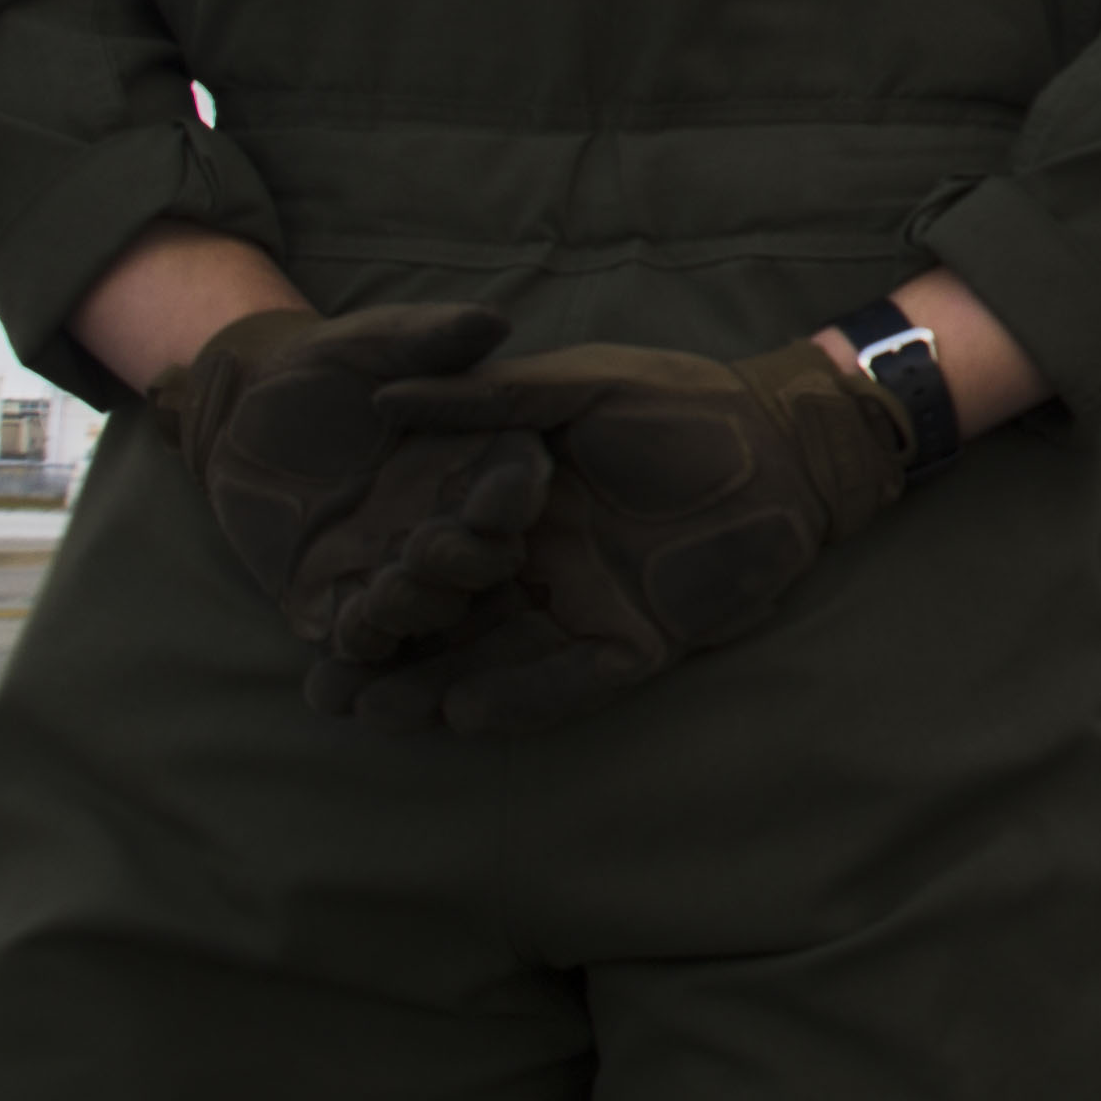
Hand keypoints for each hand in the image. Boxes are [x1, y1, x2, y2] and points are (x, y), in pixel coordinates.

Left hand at [155, 304, 517, 641]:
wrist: (248, 408)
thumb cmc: (329, 361)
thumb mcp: (378, 337)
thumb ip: (432, 334)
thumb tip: (491, 322)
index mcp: (482, 462)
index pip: (515, 485)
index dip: (513, 497)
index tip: (501, 502)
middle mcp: (454, 522)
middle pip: (483, 559)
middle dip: (466, 565)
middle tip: (430, 552)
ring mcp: (405, 567)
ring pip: (430, 605)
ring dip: (414, 609)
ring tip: (383, 595)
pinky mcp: (349, 599)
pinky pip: (365, 634)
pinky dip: (361, 642)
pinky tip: (345, 642)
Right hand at [329, 340, 912, 734]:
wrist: (788, 445)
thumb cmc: (685, 404)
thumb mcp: (580, 390)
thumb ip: (490, 400)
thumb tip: (384, 399)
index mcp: (521, 507)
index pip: (434, 551)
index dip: (378, 578)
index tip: (313, 603)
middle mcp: (544, 566)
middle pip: (454, 622)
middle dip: (391, 653)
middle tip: (321, 684)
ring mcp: (588, 607)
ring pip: (499, 659)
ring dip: (437, 685)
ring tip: (371, 709)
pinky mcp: (638, 641)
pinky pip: (569, 680)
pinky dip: (520, 696)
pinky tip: (462, 709)